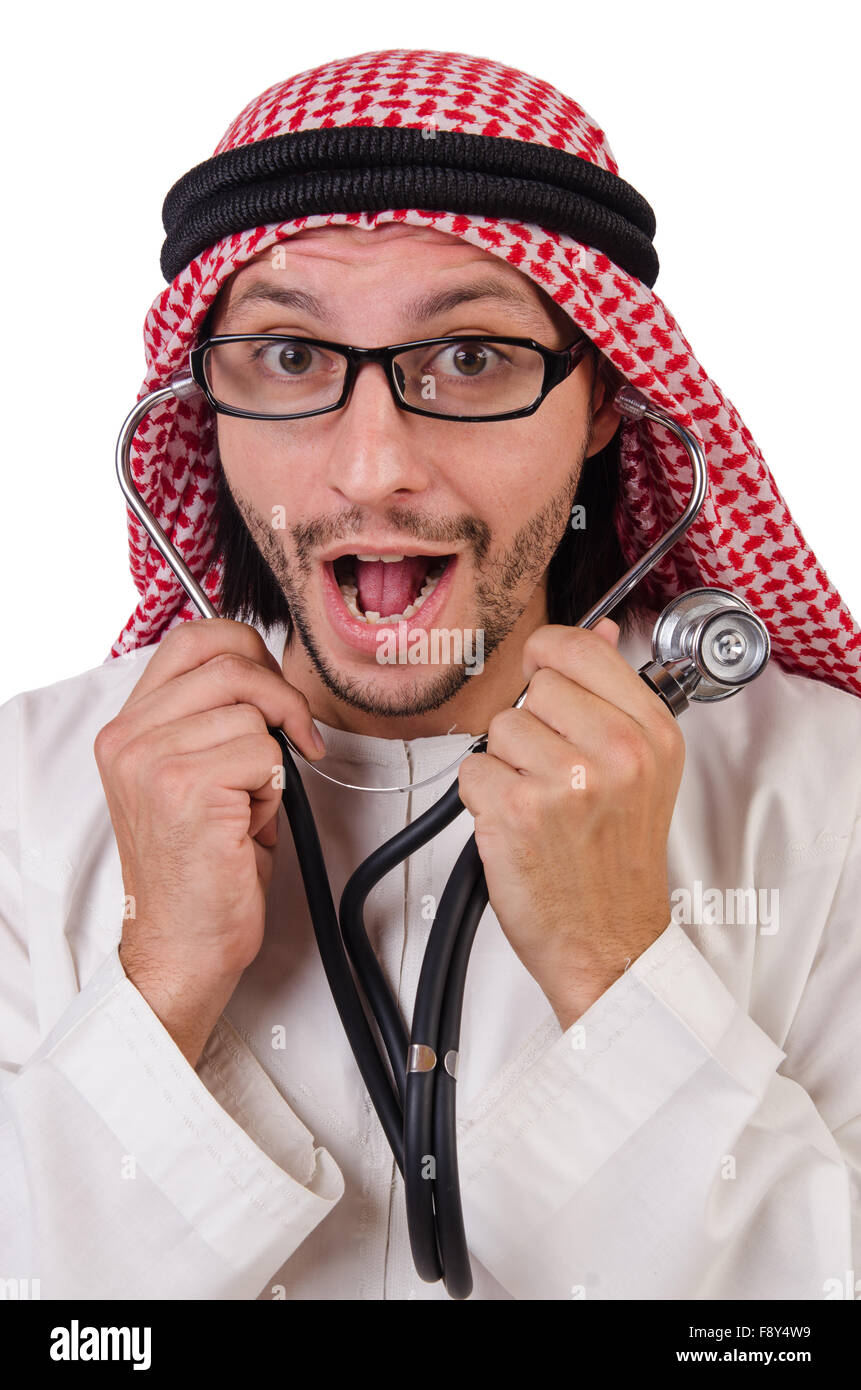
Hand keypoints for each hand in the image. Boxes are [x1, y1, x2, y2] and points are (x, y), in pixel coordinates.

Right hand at [94, 619, 324, 1066]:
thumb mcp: (197, 777)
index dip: (248, 652)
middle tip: (297, 739)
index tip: (275, 692)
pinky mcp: (185, 788)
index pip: (192, 641)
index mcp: (128, 729)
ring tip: (248, 804)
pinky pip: (264, 754)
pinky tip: (248, 823)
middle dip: (281, 699)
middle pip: (230, 663)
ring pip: (253, 713)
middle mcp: (129, 738)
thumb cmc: (202, 870)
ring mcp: (152, 760)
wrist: (184, 945)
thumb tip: (272, 679)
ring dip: (272, 760)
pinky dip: (273, 788)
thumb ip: (214, 720)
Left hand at [456, 619, 684, 1028]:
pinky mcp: (515, 810)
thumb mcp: (644, 769)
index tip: (546, 679)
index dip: (548, 658)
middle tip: (555, 773)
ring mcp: (564, 780)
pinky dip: (483, 798)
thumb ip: (615, 695)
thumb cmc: (619, 862)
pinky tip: (517, 825)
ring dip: (505, 765)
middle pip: (533, 686)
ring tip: (540, 803)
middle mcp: (614, 752)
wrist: (609, 941)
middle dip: (531, 725)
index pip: (580, 647)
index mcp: (651, 733)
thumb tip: (596, 630)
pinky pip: (471, 769)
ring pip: (498, 728)